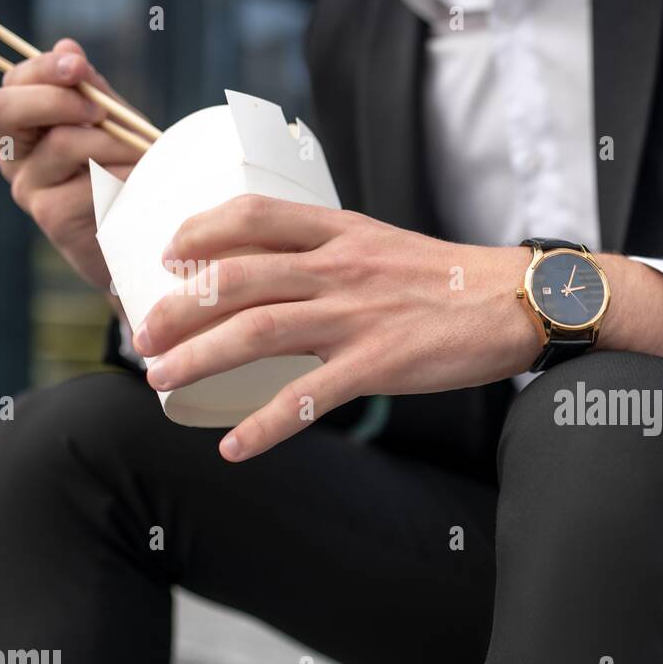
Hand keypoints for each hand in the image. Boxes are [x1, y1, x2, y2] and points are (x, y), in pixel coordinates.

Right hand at [0, 39, 143, 316]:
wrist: (144, 239)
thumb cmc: (127, 175)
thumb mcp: (112, 125)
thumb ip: (92, 90)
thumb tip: (67, 45)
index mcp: (23, 129)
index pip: (10, 86)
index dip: (39, 69)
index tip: (77, 64)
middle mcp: (15, 158)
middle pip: (3, 109)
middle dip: (56, 97)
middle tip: (100, 109)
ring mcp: (29, 190)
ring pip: (60, 143)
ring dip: (111, 140)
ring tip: (141, 154)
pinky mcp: (52, 217)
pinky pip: (86, 180)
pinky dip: (122, 174)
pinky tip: (138, 183)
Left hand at [136, 195, 538, 460]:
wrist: (518, 301)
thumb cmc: (454, 280)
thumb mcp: (387, 245)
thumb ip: (334, 252)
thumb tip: (281, 272)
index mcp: (342, 231)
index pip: (252, 215)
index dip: (197, 232)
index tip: (167, 256)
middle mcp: (340, 267)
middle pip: (235, 278)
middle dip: (177, 308)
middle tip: (144, 336)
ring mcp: (357, 316)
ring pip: (257, 331)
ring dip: (200, 357)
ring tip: (162, 380)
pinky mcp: (379, 364)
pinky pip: (308, 398)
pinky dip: (264, 427)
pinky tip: (235, 447)